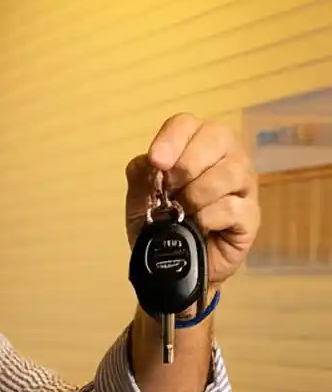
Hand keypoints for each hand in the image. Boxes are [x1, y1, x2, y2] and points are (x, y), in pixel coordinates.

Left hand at [124, 113, 260, 288]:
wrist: (168, 267)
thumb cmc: (158, 224)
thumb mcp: (139, 199)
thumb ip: (141, 175)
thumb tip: (151, 161)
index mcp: (194, 146)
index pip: (186, 123)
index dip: (171, 139)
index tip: (157, 161)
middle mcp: (226, 157)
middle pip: (218, 137)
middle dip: (187, 165)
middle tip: (171, 191)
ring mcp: (243, 185)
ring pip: (230, 171)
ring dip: (197, 194)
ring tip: (182, 211)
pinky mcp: (251, 215)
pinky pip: (233, 207)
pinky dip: (208, 217)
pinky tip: (198, 226)